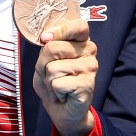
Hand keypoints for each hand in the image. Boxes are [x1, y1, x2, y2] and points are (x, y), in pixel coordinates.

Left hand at [33, 18, 97, 135]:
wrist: (62, 111)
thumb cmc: (54, 83)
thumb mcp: (44, 62)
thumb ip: (48, 47)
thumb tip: (47, 38)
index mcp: (81, 41)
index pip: (78, 25)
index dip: (60, 30)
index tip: (45, 39)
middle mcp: (90, 51)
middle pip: (54, 48)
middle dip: (44, 66)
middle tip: (53, 76)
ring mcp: (91, 67)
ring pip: (53, 68)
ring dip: (49, 80)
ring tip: (59, 86)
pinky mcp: (87, 84)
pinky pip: (57, 83)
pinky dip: (55, 92)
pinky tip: (64, 94)